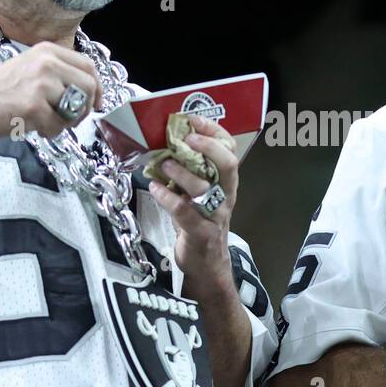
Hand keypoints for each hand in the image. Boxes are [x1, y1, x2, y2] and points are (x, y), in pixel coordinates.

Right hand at [0, 41, 104, 139]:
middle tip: (71, 119)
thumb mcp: (30, 69)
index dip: (97, 88)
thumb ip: (58, 74)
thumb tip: (90, 92)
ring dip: (65, 122)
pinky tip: (35, 128)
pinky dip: (50, 133)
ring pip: (75, 108)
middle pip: (88, 86)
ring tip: (46, 122)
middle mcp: (47, 63)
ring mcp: (41, 83)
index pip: (88, 66)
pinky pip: (58, 126)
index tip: (96, 103)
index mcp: (47, 52)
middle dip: (85, 108)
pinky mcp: (33, 105)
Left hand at [146, 116, 238, 300]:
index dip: (215, 133)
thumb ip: (190, 174)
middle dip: (209, 147)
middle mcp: (225, 196)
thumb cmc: (200, 224)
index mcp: (226, 184)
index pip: (230, 151)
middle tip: (187, 139)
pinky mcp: (201, 233)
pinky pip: (184, 212)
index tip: (194, 120)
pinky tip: (155, 188)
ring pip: (203, 188)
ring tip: (164, 164)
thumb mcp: (199, 196)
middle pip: (228, 165)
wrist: (207, 266)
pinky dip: (167, 198)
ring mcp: (215, 216)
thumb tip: (166, 146)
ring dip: (181, 173)